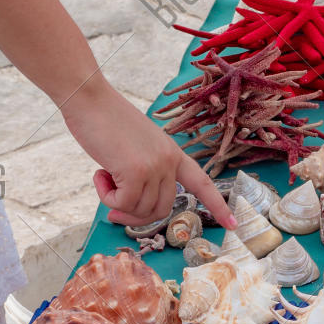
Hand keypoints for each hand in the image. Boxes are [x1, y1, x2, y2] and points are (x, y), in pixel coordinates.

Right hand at [62, 77, 235, 230]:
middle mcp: (169, 161)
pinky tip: (99, 174)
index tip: (233, 225)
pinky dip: (107, 197)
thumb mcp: (136, 148)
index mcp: (173, 154)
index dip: (218, 206)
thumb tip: (130, 207)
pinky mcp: (136, 171)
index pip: (202, 183)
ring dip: (117, 203)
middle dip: (135, 216)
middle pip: (162, 209)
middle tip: (113, 207)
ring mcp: (155, 166)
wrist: (89, 99)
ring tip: (104, 176)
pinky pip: (122, 203)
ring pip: (141, 210)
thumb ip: (143, 172)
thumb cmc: (105, 122)